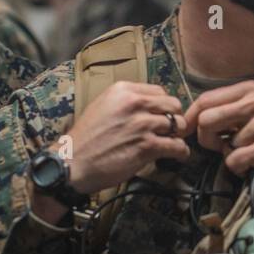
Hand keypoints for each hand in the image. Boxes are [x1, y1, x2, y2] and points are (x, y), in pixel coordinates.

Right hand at [65, 81, 191, 194]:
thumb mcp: (103, 106)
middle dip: (175, 118)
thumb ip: (126, 102)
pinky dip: (181, 152)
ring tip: (172, 144)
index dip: (164, 106)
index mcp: (123, 90)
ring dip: (178, 136)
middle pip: (174, 105)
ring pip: (178, 125)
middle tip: (171, 131)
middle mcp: (134, 103)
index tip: (162, 116)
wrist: (72, 162)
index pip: (159, 91)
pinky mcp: (146, 146)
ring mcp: (141, 124)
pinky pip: (177, 146)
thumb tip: (150, 105)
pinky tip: (177, 156)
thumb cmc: (86, 138)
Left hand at [183, 81, 253, 188]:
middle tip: (219, 146)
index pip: (205, 100)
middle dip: (206, 138)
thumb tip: (192, 118)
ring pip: (221, 145)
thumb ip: (228, 108)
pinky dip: (239, 167)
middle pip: (205, 120)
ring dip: (229, 154)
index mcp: (249, 90)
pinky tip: (253, 163)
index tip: (187, 132)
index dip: (190, 118)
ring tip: (248, 152)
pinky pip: (234, 161)